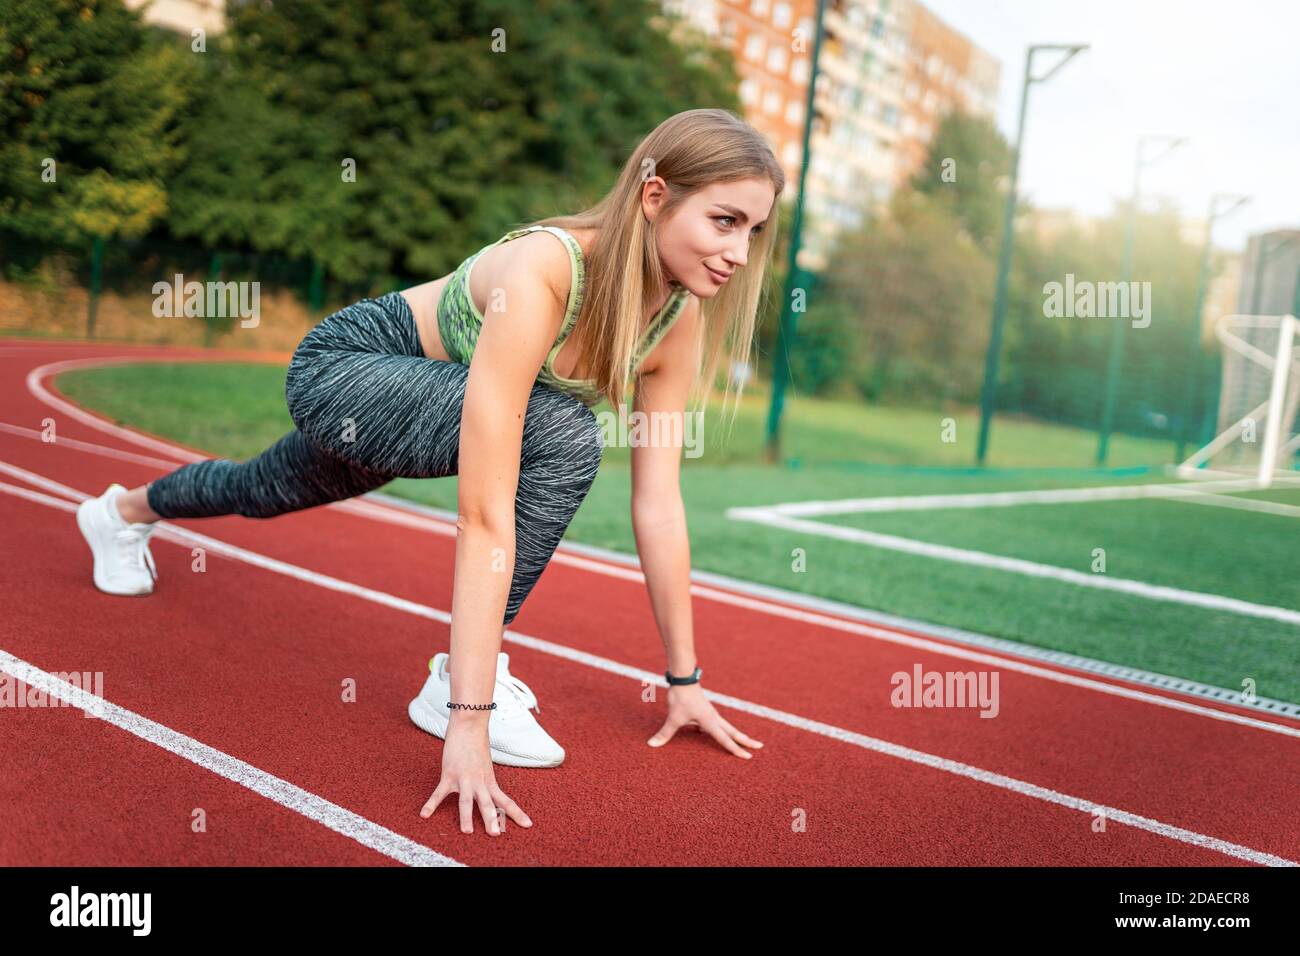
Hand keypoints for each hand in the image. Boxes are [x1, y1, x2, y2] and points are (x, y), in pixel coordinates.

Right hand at [419, 720, 531, 834]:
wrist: (468, 726)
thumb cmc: (477, 745)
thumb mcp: (486, 766)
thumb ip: (485, 781)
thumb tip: (487, 793)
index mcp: (490, 782)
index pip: (505, 801)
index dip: (517, 814)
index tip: (529, 825)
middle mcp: (479, 782)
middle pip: (486, 804)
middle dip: (491, 819)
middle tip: (495, 834)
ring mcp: (464, 779)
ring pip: (466, 801)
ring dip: (466, 816)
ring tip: (467, 831)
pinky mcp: (449, 775)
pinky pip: (439, 793)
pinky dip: (431, 804)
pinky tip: (425, 814)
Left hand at [647, 683, 762, 757]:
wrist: (683, 678)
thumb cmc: (681, 697)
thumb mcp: (673, 717)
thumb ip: (664, 733)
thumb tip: (652, 745)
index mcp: (710, 722)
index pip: (725, 739)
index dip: (736, 749)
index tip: (749, 756)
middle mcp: (714, 718)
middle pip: (733, 731)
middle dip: (746, 740)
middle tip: (759, 746)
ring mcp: (711, 713)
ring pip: (726, 727)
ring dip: (735, 734)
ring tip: (743, 741)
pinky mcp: (705, 710)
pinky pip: (714, 723)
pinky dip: (717, 729)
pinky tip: (705, 733)